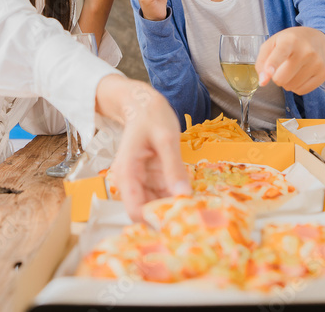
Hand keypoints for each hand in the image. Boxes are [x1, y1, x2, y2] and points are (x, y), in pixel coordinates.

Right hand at [95, 76, 190, 220]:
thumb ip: (173, 168)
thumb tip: (182, 196)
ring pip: (156, 204)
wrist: (143, 104)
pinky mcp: (150, 178)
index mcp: (128, 173)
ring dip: (173, 207)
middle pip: (146, 211)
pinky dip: (174, 196)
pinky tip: (190, 195)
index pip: (135, 211)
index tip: (180, 219)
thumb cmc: (151, 117)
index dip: (155, 219)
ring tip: (196, 207)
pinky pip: (162, 194)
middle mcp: (130, 181)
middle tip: (195, 215)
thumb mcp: (166, 139)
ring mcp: (140, 180)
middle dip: (168, 215)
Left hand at [255, 27, 324, 94]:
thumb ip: (262, 61)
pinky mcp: (324, 73)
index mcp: (290, 40)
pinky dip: (297, 86)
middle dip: (276, 77)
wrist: (316, 39)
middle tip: (281, 67)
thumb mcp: (272, 43)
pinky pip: (301, 91)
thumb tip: (263, 81)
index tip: (268, 73)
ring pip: (291, 86)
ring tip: (292, 69)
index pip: (281, 53)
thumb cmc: (290, 42)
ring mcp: (317, 62)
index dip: (272, 64)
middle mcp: (306, 50)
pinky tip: (300, 74)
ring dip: (287, 82)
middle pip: (282, 78)